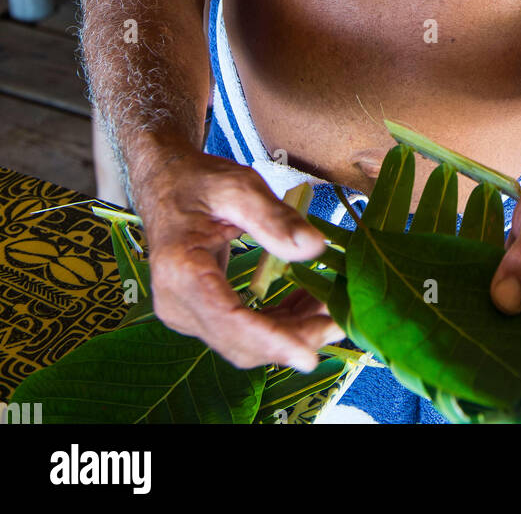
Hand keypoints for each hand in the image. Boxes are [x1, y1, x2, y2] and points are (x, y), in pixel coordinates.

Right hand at [135, 143, 343, 370]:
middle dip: (292, 339)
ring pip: (242, 343)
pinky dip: (275, 324)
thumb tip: (315, 248)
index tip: (309, 356)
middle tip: (338, 323)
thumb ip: (275, 218)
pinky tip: (305, 306)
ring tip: (329, 311)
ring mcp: (184, 313)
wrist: (165, 183)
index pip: (229, 319)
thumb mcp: (239, 187)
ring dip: (288, 334)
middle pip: (239, 340)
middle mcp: (176, 302)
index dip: (271, 340)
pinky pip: (239, 331)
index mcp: (181, 270)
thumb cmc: (198, 181)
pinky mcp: (196, 314)